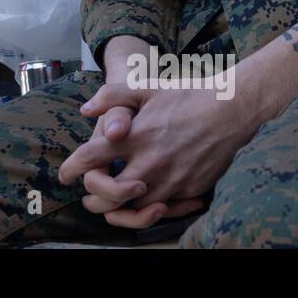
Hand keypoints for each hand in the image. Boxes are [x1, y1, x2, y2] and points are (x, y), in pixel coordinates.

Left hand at [64, 74, 258, 226]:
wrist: (233, 110)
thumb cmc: (188, 95)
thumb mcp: (147, 87)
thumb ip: (112, 96)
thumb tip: (85, 110)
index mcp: (135, 136)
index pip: (92, 158)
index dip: (71, 169)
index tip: (64, 175)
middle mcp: (150, 162)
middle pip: (108, 196)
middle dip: (92, 200)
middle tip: (88, 198)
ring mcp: (171, 180)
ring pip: (135, 210)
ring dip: (119, 210)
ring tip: (112, 205)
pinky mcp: (189, 190)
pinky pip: (163, 210)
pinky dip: (149, 210)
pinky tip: (143, 202)